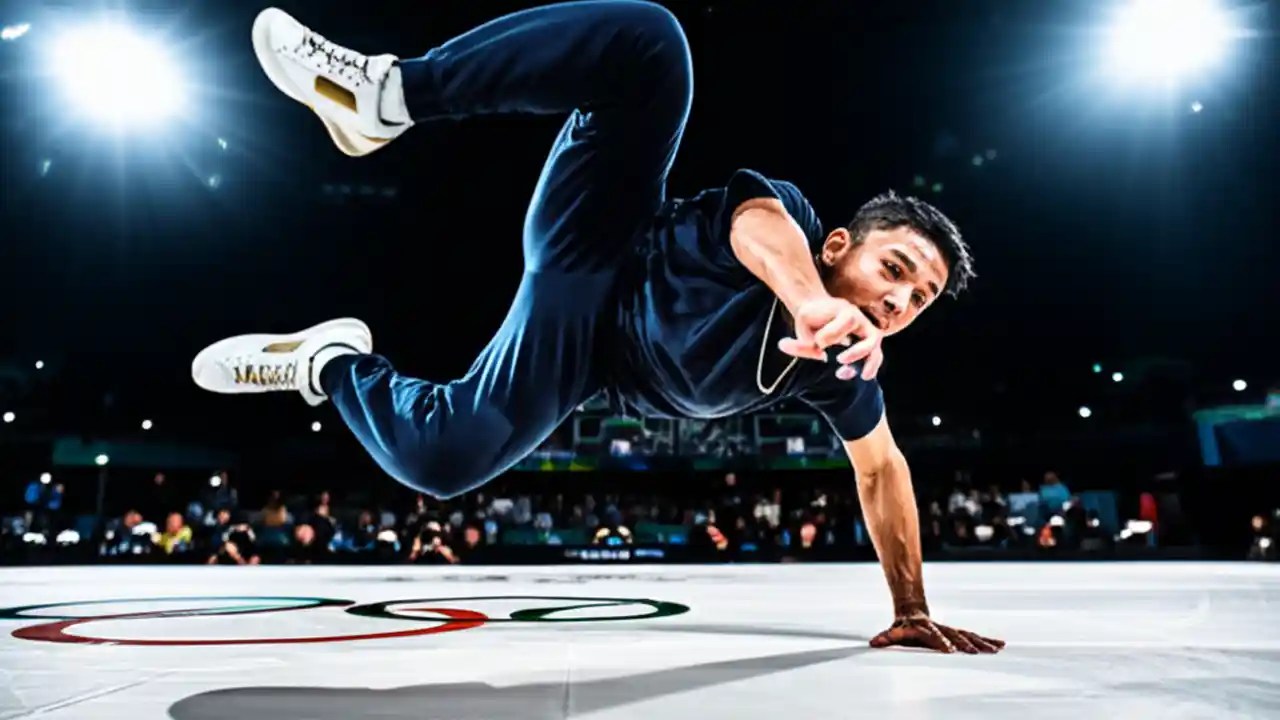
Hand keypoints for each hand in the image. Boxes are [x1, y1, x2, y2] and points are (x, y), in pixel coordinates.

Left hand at [777, 296, 883, 379]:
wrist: (818, 312)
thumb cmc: (812, 317)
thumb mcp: (803, 323)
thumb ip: (800, 337)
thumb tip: (783, 345)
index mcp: (847, 311)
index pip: (848, 322)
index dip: (833, 334)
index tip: (819, 342)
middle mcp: (861, 323)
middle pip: (872, 338)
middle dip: (857, 352)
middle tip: (839, 359)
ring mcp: (866, 336)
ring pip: (876, 351)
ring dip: (869, 364)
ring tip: (858, 375)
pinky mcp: (866, 348)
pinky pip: (874, 359)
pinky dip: (866, 369)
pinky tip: (846, 374)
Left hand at [870, 615, 1004, 653]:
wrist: (912, 609)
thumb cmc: (902, 626)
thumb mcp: (894, 631)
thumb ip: (886, 637)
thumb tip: (874, 642)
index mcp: (926, 629)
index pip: (933, 636)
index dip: (940, 642)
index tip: (949, 650)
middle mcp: (941, 629)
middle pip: (954, 635)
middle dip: (965, 644)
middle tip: (976, 652)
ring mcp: (950, 630)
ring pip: (968, 635)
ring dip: (982, 643)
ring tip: (996, 650)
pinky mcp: (957, 633)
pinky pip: (973, 636)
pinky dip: (987, 640)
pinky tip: (1001, 645)